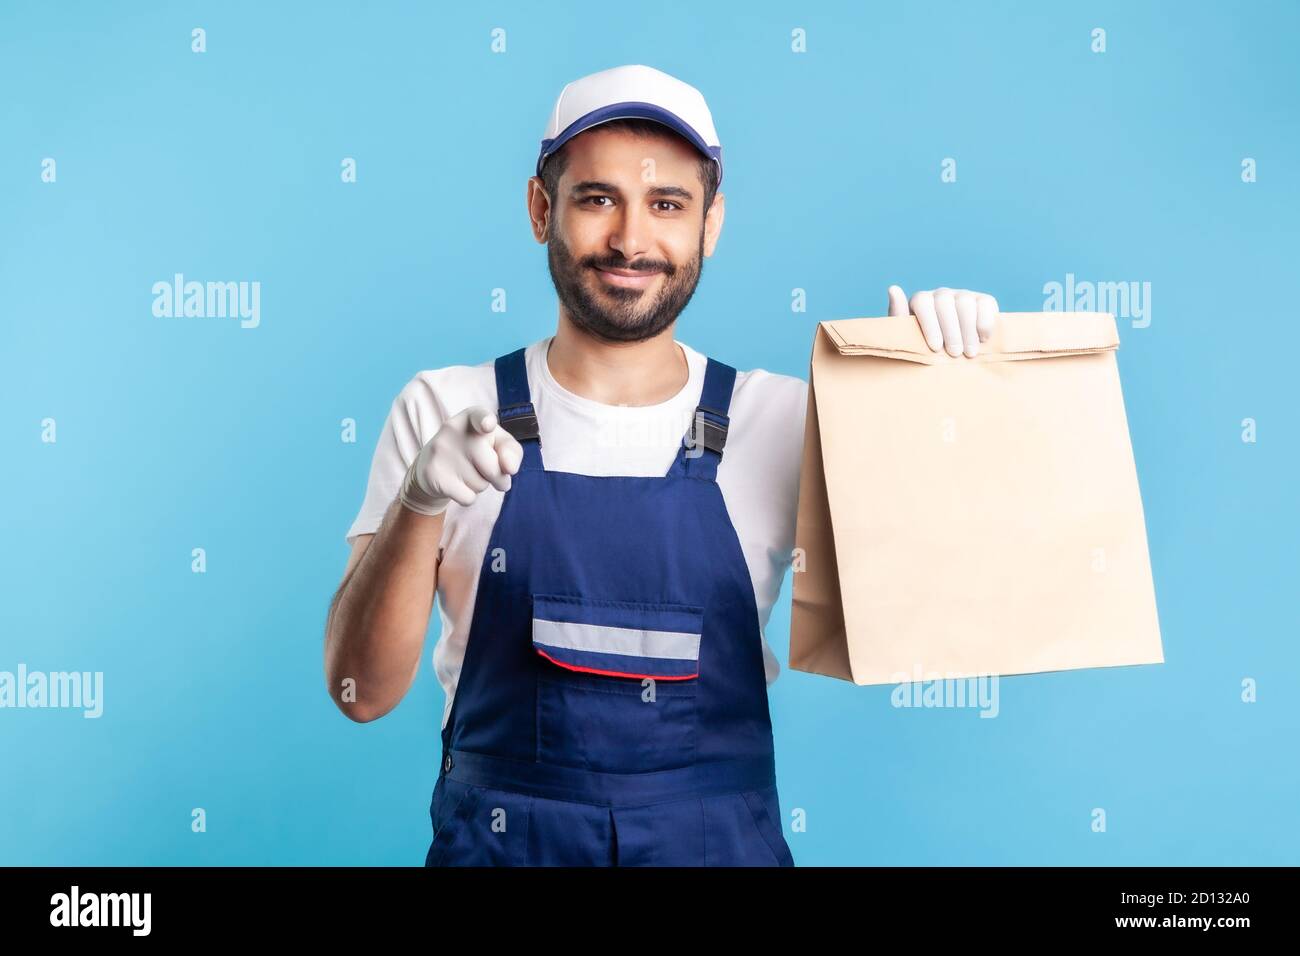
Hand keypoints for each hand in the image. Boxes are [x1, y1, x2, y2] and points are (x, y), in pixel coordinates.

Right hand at [399, 406, 523, 515]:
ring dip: (481, 484)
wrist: (433, 465)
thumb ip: (512, 451)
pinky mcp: (434, 474)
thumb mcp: (497, 444)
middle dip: (496, 476)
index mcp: (472, 417)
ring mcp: (441, 452)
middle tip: (485, 468)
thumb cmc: (476, 451)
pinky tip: (457, 482)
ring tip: (467, 471)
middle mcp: (453, 430)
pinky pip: (468, 498)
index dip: (486, 421)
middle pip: (493, 468)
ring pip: (480, 485)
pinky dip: (468, 496)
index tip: (487, 425)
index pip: (480, 416)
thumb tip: (510, 469)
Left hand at [887, 285, 998, 357]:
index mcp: (921, 301)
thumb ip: (899, 317)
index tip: (935, 347)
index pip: (922, 302)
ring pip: (965, 303)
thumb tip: (893, 288)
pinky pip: (986, 304)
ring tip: (969, 353)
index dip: (929, 325)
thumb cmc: (924, 348)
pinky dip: (985, 321)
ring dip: (968, 329)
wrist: (949, 355)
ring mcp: (963, 295)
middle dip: (950, 331)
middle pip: (945, 304)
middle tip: (954, 354)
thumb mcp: (908, 338)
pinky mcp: (983, 301)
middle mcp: (942, 294)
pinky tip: (983, 339)